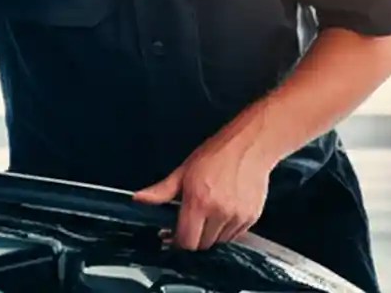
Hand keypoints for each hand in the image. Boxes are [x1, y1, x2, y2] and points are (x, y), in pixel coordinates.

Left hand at [132, 132, 273, 250]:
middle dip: (193, 237)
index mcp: (199, 201)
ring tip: (208, 214)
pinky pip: (235, 236)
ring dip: (211, 235)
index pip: (186, 241)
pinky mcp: (252, 217)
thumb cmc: (217, 155)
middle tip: (190, 222)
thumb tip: (139, 198)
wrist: (250, 146)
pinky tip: (223, 212)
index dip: (177, 241)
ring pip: (219, 242)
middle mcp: (220, 212)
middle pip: (202, 245)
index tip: (173, 235)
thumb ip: (162, 191)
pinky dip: (227, 230)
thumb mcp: (184, 171)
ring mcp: (238, 216)